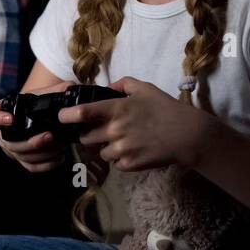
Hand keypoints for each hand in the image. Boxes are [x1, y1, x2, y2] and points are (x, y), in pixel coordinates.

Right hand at [0, 80, 74, 172]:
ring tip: (60, 146)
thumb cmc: (43, 102)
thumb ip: (56, 90)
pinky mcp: (23, 159)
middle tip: (50, 135)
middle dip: (31, 142)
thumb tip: (68, 90)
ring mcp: (12, 147)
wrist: (47, 115)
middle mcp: (3, 132)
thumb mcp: (48, 93)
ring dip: (41, 154)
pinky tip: (59, 157)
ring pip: (21, 156)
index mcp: (5, 111)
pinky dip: (45, 165)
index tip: (11, 119)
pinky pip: (30, 166)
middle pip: (9, 143)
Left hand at [58, 77, 215, 171]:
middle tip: (100, 132)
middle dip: (89, 135)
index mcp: (117, 109)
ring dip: (106, 148)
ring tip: (123, 141)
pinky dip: (121, 159)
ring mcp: (122, 149)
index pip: (82, 113)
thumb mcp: (145, 88)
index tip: (61, 117)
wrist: (187, 135)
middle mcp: (115, 130)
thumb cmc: (166, 108)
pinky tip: (134, 150)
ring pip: (100, 153)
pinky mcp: (130, 165)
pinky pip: (115, 164)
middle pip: (85, 138)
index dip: (66, 116)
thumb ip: (122, 84)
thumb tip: (106, 88)